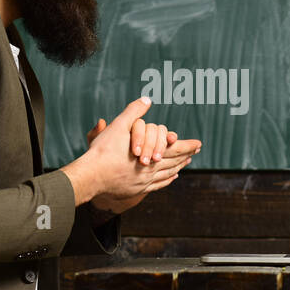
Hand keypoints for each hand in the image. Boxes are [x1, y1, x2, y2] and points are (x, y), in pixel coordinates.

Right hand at [80, 102, 201, 213]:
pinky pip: (157, 185)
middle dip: (186, 155)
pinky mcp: (136, 190)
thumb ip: (134, 112)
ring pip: (166, 174)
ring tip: (186, 162)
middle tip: (196, 151)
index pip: (175, 149)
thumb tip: (147, 98)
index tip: (198, 144)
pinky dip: (167, 180)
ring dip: (178, 167)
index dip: (187, 146)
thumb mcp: (118, 126)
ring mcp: (144, 182)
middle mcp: (151, 171)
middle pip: (173, 162)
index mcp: (150, 155)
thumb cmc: (103, 151)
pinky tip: (172, 177)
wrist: (91, 176)